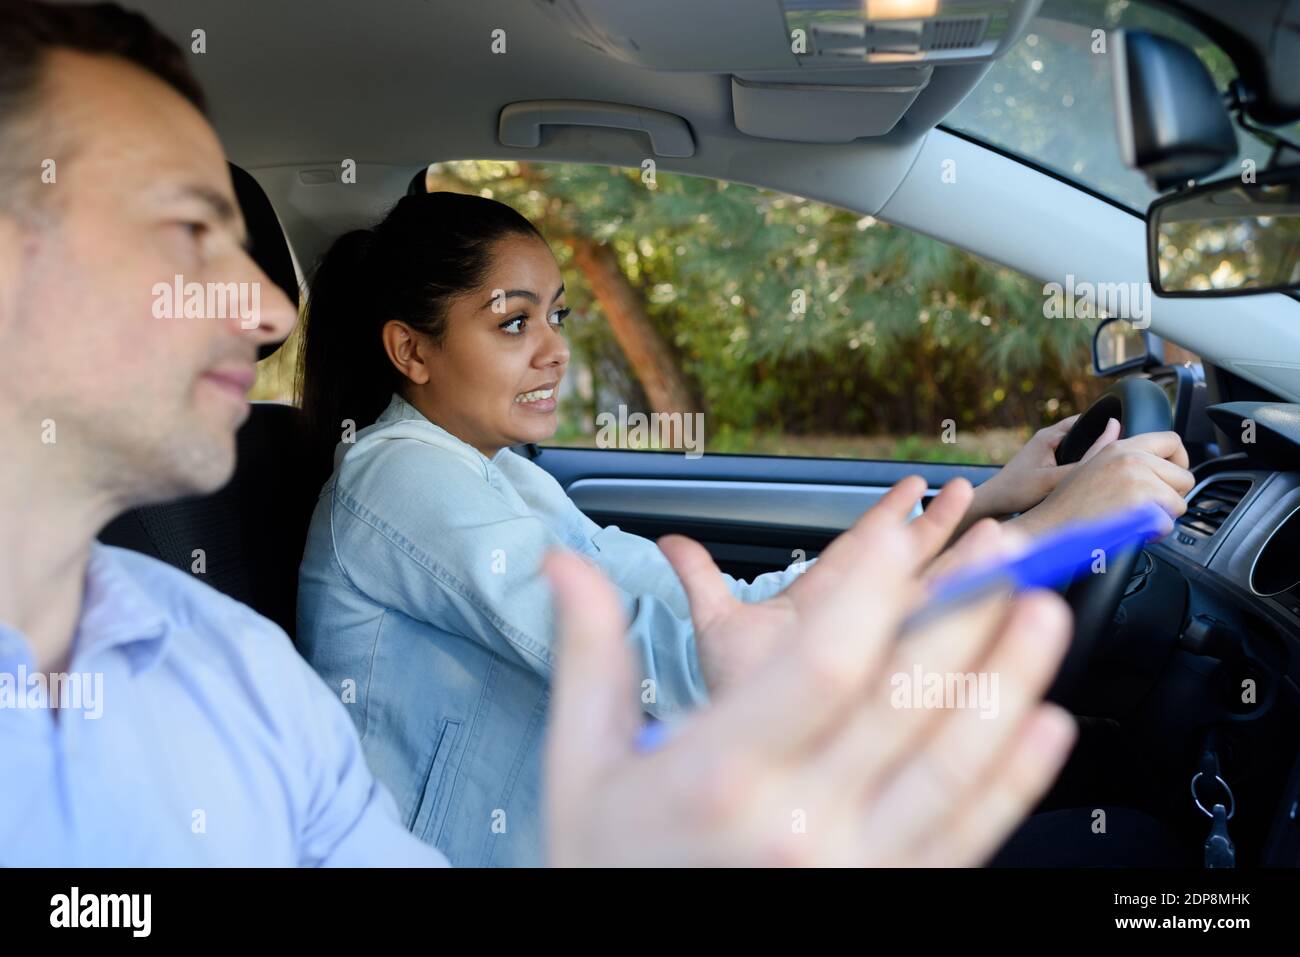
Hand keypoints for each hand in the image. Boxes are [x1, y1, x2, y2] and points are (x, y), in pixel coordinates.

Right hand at [542, 482, 1076, 866]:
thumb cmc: (612, 870)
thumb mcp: (580, 764)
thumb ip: (589, 654)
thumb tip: (564, 565)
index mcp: (721, 775)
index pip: (819, 665)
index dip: (872, 593)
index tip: (903, 537)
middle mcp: (799, 823)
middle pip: (906, 702)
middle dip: (966, 614)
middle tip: (1008, 552)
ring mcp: (854, 867)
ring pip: (956, 764)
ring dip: (1010, 682)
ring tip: (1044, 613)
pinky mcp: (889, 896)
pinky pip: (968, 834)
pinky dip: (1015, 778)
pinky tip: (1045, 725)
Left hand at [679, 475, 979, 692]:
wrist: (741, 756)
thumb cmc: (733, 696)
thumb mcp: (719, 629)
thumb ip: (701, 580)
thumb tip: (668, 539)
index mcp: (820, 601)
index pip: (861, 549)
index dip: (888, 515)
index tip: (916, 484)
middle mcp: (855, 623)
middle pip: (906, 566)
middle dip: (939, 530)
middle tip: (969, 492)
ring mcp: (878, 652)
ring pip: (930, 603)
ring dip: (963, 569)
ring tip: (1002, 537)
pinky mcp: (894, 683)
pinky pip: (940, 651)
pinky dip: (970, 629)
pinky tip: (1002, 610)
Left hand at [970, 413, 1114, 524]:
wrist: (990, 504)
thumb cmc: (1015, 491)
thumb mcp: (1053, 480)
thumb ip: (1081, 466)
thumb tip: (1109, 457)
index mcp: (1049, 435)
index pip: (1086, 422)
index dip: (1105, 430)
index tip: (1125, 443)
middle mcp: (1048, 439)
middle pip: (1084, 436)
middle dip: (1100, 446)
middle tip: (1120, 459)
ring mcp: (1046, 452)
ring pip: (1077, 450)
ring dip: (1089, 458)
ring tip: (1106, 471)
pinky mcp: (1045, 466)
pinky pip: (1070, 462)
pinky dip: (1079, 468)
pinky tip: (1087, 483)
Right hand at [1013, 427, 1194, 537]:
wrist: (1051, 527)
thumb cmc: (1064, 502)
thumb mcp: (1084, 463)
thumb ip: (1105, 443)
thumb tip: (1114, 424)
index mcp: (1121, 447)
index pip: (1172, 440)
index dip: (1179, 461)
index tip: (1171, 477)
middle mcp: (1133, 460)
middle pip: (1184, 477)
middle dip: (1171, 496)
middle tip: (1148, 507)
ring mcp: (1139, 481)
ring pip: (1178, 504)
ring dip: (1162, 517)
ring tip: (1136, 521)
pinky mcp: (1143, 505)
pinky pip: (1167, 523)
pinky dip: (1155, 534)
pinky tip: (1134, 532)